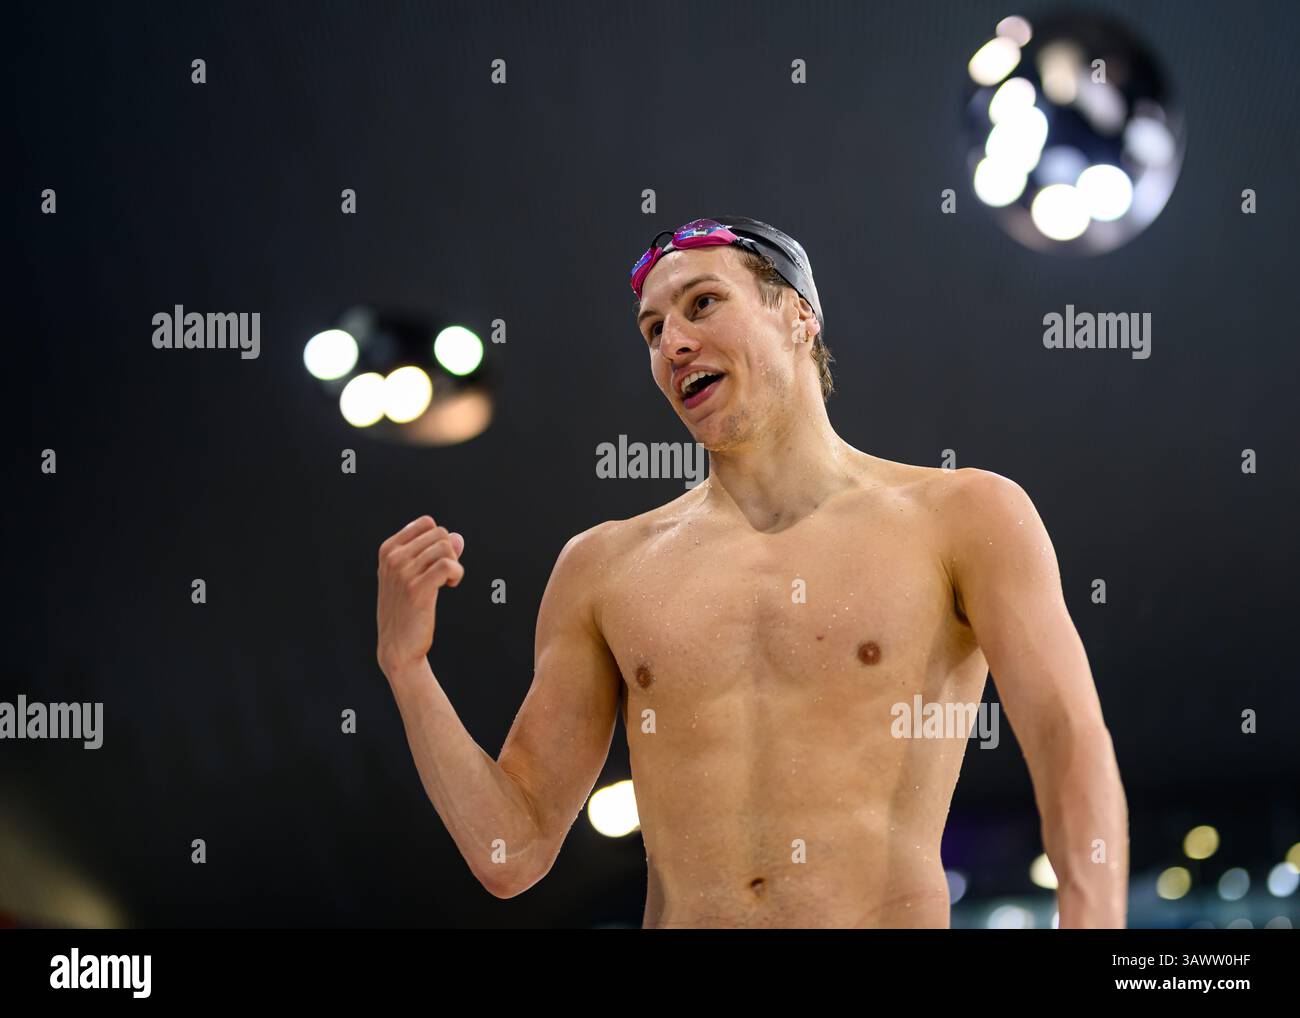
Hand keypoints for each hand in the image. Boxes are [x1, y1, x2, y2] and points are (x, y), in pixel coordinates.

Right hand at [377, 516, 464, 676]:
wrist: (397, 646)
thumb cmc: (408, 609)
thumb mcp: (414, 576)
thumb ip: (435, 553)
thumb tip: (458, 538)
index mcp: (388, 550)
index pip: (426, 523)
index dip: (440, 540)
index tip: (436, 561)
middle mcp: (393, 558)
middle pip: (440, 533)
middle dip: (449, 552)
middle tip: (444, 575)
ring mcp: (402, 572)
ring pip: (446, 548)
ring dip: (454, 564)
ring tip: (447, 581)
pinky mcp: (416, 589)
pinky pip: (448, 565)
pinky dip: (457, 573)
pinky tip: (451, 585)